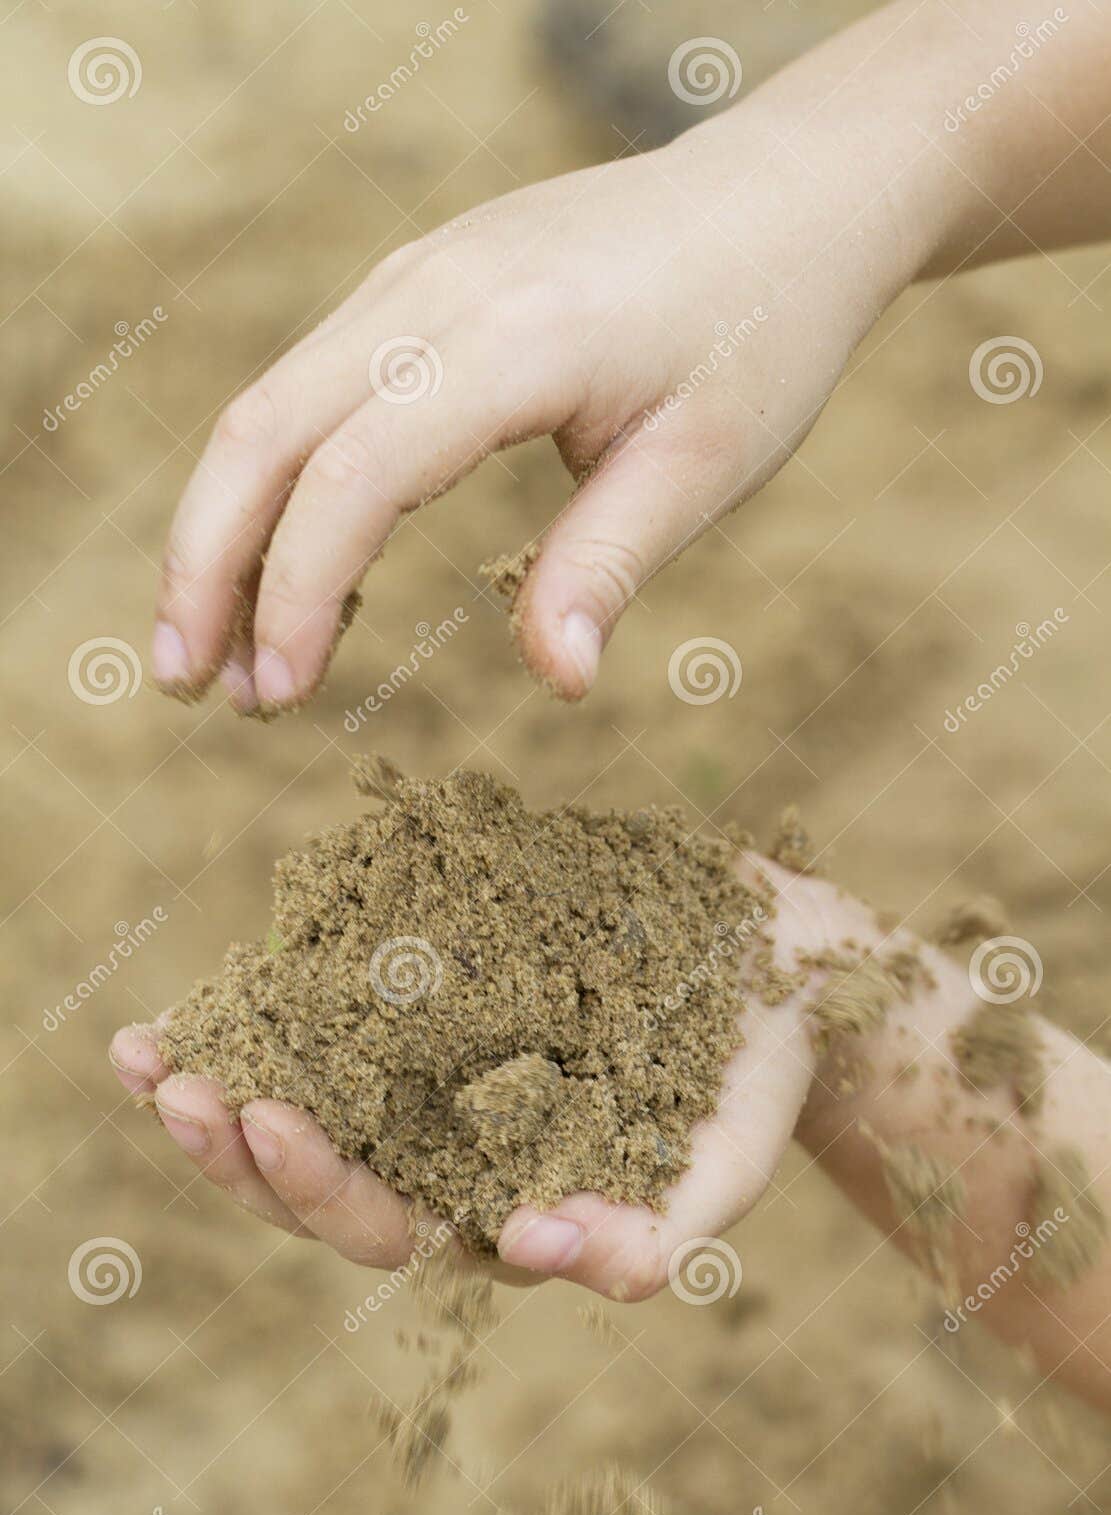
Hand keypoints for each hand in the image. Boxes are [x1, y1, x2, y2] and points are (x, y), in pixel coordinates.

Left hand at [108, 856, 835, 1299]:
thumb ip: (648, 1237)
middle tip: (178, 1089)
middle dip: (237, 1146)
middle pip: (316, 1181)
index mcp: (498, 1212)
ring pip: (309, 1102)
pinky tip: (218, 975)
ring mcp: (433, 1082)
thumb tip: (532, 1252)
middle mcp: (449, 1156)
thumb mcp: (721, 1168)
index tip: (266, 1119)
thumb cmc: (752, 1084)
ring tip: (144, 1051)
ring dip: (225, 1076)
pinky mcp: (433, 1006)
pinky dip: (270, 1000)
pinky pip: (335, 1013)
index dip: (317, 1184)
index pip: (385, 1225)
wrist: (772, 973)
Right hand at [149, 85, 920, 713]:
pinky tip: (287, 560)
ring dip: (226, 526)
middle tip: (184, 687)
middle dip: (206, 565)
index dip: (297, 594)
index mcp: (515, 339)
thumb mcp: (708, 461)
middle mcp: (439, 291)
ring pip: (269, 402)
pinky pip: (311, 382)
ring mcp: (417, 275)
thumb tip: (556, 679)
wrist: (783, 196)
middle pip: (262, 429)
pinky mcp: (418, 283)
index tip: (280, 696)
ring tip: (219, 647)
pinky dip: (274, 479)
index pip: (352, 477)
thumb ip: (609, 563)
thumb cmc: (760, 331)